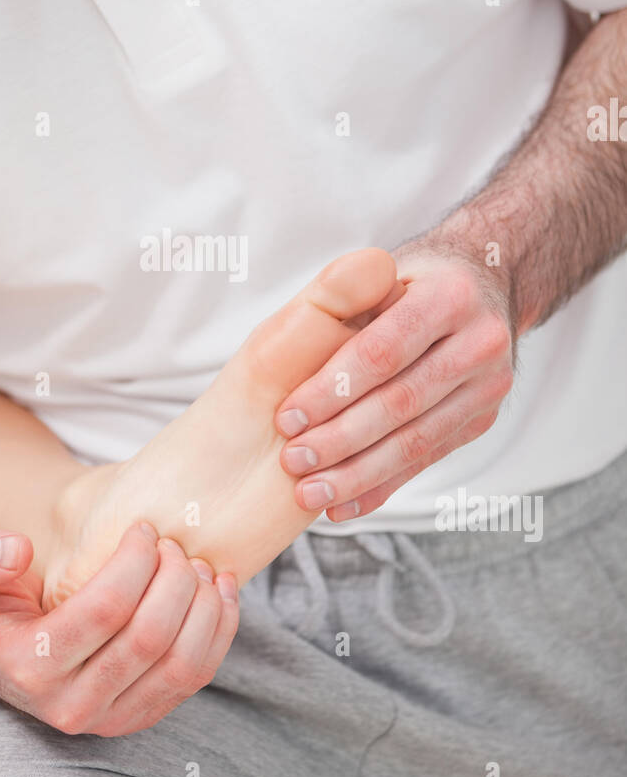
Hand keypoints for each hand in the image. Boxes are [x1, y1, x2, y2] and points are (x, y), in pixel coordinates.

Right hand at [0, 522, 238, 736]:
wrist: (4, 660)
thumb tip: (16, 549)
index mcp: (31, 668)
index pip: (105, 609)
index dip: (135, 561)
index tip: (143, 528)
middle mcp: (73, 706)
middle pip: (150, 637)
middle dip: (174, 579)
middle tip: (174, 543)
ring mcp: (112, 719)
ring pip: (181, 664)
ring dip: (203, 606)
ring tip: (198, 565)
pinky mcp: (143, 718)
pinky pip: (196, 677)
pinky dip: (218, 631)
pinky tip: (218, 591)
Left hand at [275, 241, 515, 519]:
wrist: (482, 286)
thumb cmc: (409, 281)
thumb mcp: (382, 270)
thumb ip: (347, 292)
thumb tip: (309, 322)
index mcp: (450, 297)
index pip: (382, 352)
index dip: (332, 389)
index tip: (287, 417)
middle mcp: (481, 342)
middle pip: (401, 403)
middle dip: (341, 438)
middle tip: (293, 461)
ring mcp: (488, 386)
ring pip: (416, 441)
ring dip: (358, 474)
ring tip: (310, 492)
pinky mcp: (481, 420)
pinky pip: (426, 460)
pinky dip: (381, 486)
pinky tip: (342, 505)